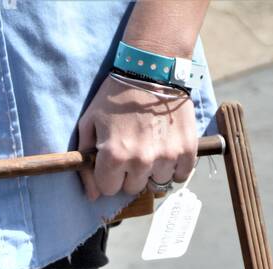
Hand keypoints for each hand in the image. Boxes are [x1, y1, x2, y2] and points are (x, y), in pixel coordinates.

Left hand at [76, 75, 197, 201]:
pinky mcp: (186, 151)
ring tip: (152, 145)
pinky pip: (180, 176)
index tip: (114, 159)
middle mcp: (140, 162)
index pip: (109, 189)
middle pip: (133, 188)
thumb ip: (86, 160)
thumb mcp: (90, 122)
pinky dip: (175, 167)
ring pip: (156, 183)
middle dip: (130, 173)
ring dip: (153, 170)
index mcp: (114, 156)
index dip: (109, 174)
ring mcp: (166, 158)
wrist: (153, 69)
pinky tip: (168, 149)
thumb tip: (93, 195)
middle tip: (134, 147)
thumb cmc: (117, 95)